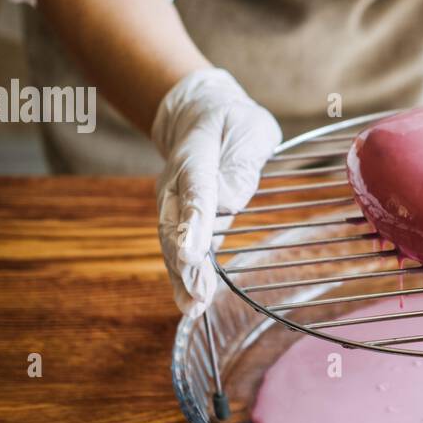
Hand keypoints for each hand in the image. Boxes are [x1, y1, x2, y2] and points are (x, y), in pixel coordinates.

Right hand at [152, 68, 280, 316]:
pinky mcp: (179, 220)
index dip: (193, 223)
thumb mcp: (250, 128)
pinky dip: (183, 277)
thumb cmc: (233, 123)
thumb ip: (241, 164)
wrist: (200, 116)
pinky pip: (179, 250)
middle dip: (186, 262)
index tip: (191, 252)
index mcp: (194, 157)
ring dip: (182, 277)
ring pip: (172, 243)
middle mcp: (175, 184)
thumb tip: (229, 201)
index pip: (195, 191)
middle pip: (176, 225)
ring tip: (193, 306)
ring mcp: (172, 203)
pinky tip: (189, 304)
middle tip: (198, 293)